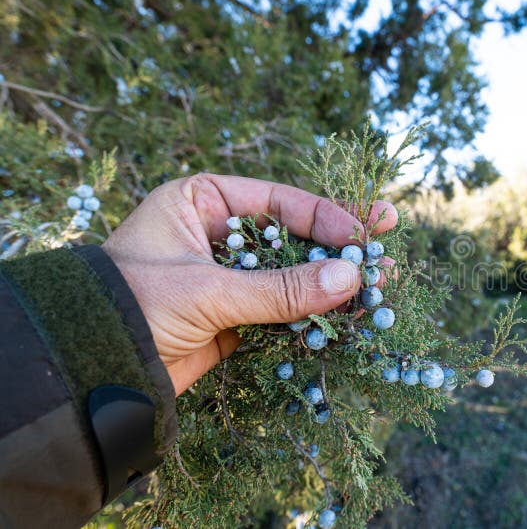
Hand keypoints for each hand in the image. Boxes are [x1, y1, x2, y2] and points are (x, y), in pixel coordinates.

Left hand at [102, 173, 397, 394]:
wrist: (95, 372)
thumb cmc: (135, 306)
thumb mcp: (210, 290)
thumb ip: (281, 287)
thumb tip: (351, 278)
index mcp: (202, 203)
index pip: (277, 201)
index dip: (324, 216)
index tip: (363, 231)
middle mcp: (219, 234)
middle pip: (293, 235)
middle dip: (338, 246)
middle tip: (384, 247)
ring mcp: (229, 276)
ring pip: (292, 274)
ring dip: (333, 282)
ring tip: (380, 284)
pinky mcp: (235, 315)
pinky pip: (284, 309)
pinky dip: (313, 314)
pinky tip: (348, 314)